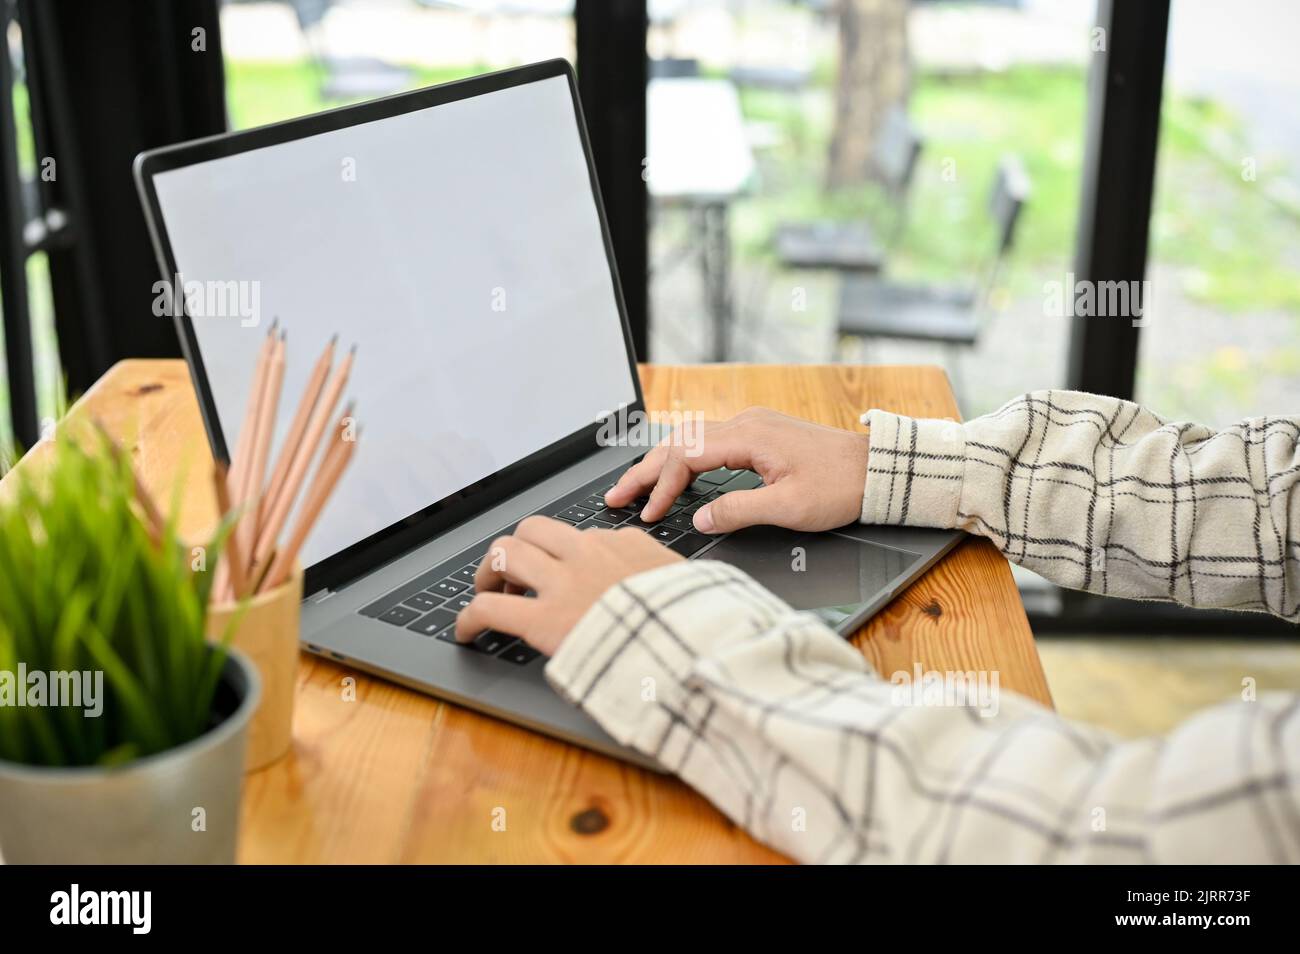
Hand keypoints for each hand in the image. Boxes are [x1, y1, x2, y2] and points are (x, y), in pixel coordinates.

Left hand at [456, 516, 682, 655]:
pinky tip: (466, 632)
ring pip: (506, 552)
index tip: (563, 574)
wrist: (690, 643)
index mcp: (627, 546)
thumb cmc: (696, 622)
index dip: (566, 557)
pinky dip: (470, 618)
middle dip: (517, 549)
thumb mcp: (692, 586)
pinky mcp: (542, 619)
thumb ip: (671, 580)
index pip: (584, 538)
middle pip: (534, 530)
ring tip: (485, 593)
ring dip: (489, 572)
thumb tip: (681, 589)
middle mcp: (589, 555)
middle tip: (512, 576)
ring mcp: (563, 584)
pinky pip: (489, 608)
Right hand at [604, 407, 869, 533]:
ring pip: (691, 439)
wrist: (877, 470)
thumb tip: (702, 519)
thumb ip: (739, 512)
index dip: (661, 486)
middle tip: (616, 496)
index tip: (650, 514)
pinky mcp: (760, 434)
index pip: (685, 457)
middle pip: (678, 442)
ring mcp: (752, 426)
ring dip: (661, 463)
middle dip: (644, 470)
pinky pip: (708, 440)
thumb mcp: (790, 508)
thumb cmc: (841, 486)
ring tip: (636, 486)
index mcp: (748, 436)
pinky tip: (676, 474)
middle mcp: (745, 423)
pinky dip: (683, 458)